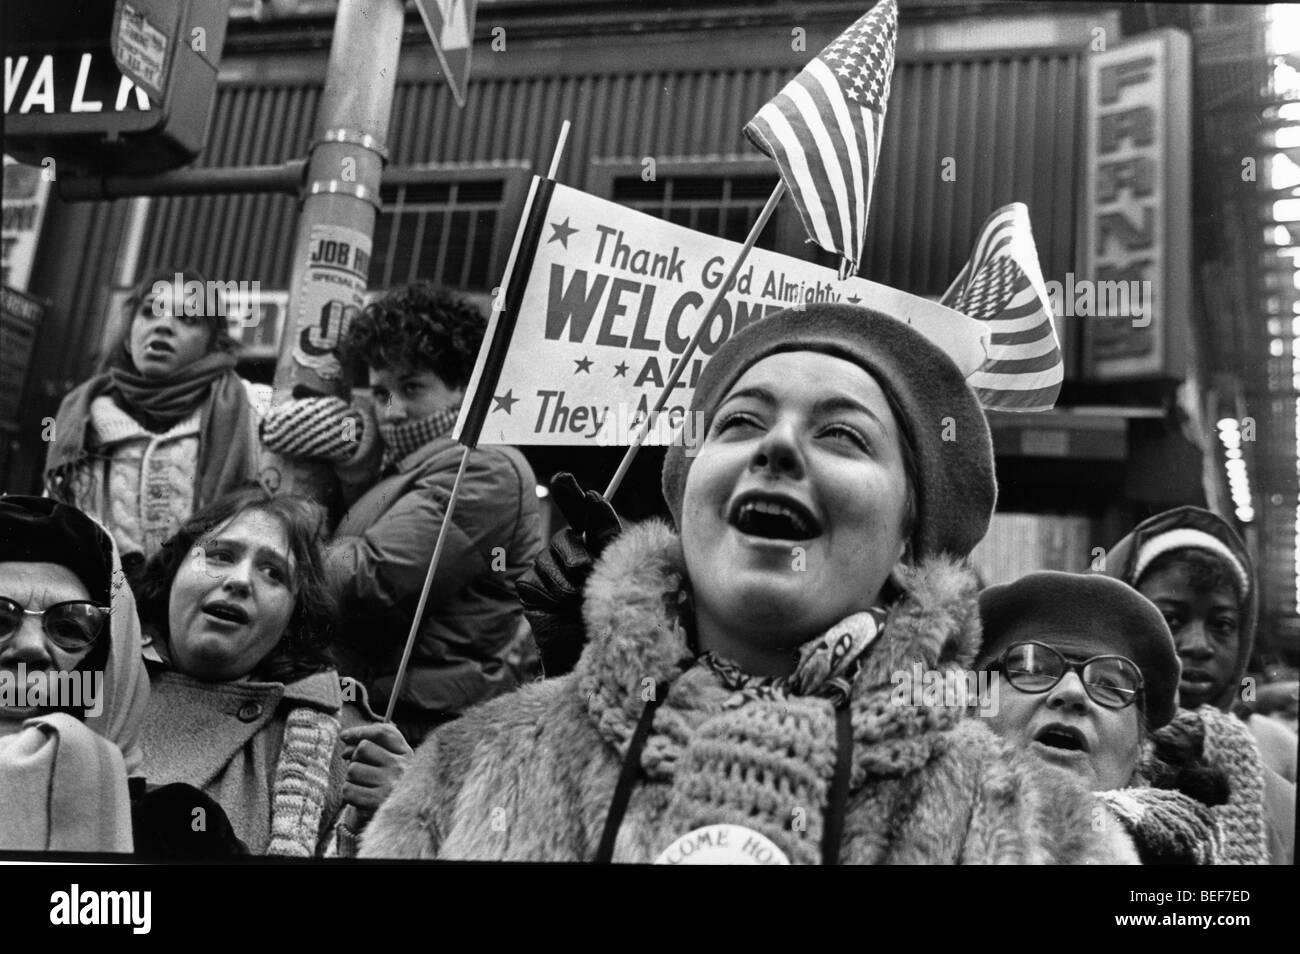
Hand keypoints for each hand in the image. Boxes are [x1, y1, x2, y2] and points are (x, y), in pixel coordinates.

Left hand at [339, 722, 413, 813]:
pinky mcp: (377, 803)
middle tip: (362, 771)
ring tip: (364, 786)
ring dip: (352, 779)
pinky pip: (348, 790)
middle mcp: (402, 767)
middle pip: (362, 749)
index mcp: (407, 754)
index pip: (383, 733)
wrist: (403, 820)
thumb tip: (345, 738)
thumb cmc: (390, 785)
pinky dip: (349, 794)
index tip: (344, 737)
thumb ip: (375, 743)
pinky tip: (360, 798)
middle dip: (355, 759)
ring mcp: (390, 785)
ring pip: (353, 769)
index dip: (360, 731)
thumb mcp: (392, 761)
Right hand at [516, 472, 620, 677]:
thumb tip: (594, 496)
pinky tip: (560, 608)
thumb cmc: (618, 615)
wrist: (600, 654)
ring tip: (579, 600)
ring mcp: (548, 571)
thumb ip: (608, 535)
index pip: (584, 513)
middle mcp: (571, 554)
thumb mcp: (620, 571)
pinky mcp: (531, 590)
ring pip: (550, 558)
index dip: (571, 495)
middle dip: (579, 555)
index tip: (563, 479)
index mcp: (597, 545)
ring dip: (568, 580)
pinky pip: (535, 579)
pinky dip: (550, 594)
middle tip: (587, 577)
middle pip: (567, 536)